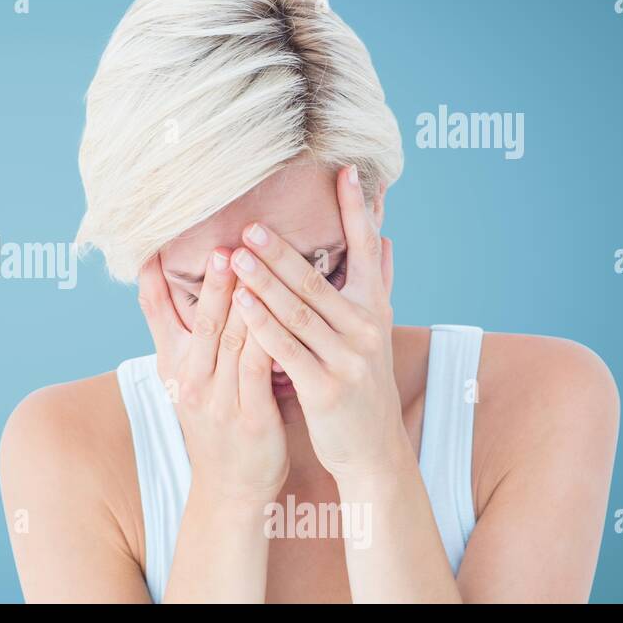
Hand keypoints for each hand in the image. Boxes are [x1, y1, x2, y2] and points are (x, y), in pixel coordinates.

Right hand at [138, 249, 288, 501]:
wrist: (230, 489)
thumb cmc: (219, 426)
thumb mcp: (194, 382)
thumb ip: (200, 339)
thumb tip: (205, 291)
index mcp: (174, 367)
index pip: (155, 313)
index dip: (153, 279)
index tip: (153, 243)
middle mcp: (190, 379)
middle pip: (199, 320)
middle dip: (211, 282)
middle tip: (222, 244)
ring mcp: (217, 399)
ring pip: (229, 338)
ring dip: (240, 300)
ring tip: (250, 265)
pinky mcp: (249, 416)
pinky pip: (257, 367)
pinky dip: (264, 336)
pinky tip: (277, 312)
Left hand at [229, 164, 408, 479]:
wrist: (372, 451)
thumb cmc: (362, 385)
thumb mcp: (374, 333)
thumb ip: (377, 283)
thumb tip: (387, 238)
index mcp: (375, 309)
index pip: (368, 250)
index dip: (357, 211)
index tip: (345, 171)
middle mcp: (365, 329)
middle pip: (318, 281)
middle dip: (283, 251)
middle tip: (251, 223)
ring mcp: (347, 359)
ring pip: (298, 313)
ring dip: (264, 282)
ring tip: (234, 256)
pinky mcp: (326, 388)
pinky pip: (287, 350)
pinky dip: (262, 326)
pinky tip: (239, 305)